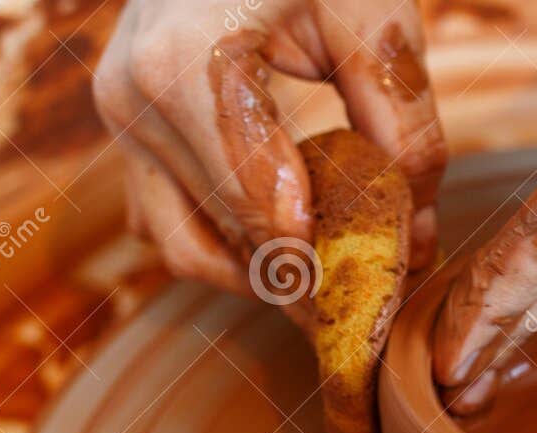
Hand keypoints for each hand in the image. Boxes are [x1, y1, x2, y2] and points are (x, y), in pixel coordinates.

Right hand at [93, 0, 445, 318]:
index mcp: (190, 59)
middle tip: (372, 300)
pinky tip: (293, 242)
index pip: (259, 202)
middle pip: (222, 236)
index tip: (381, 288)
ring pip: (183, 245)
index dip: (323, 259)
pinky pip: (167, 221)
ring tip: (336, 279)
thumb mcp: (375, 19)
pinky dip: (227, 246)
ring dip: (258, 275)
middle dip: (301, 278)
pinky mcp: (126, 131)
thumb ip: (404, 124)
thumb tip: (417, 236)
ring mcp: (120, 117)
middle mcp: (134, 96)